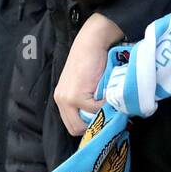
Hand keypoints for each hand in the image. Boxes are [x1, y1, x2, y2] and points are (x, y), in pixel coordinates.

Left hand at [55, 13, 120, 135]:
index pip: (72, 125)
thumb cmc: (92, 59)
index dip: (88, 126)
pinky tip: (109, 92)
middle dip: (93, 125)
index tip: (102, 120)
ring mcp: (67, 99)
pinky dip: (106, 104)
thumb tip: (101, 117)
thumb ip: (86, 100)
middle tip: (107, 116)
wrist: (93, 42)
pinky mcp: (76, 96)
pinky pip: (95, 110)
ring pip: (86, 122)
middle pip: (75, 129)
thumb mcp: (84, 83)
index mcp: (61, 98)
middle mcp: (61, 100)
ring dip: (100, 114)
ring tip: (108, 102)